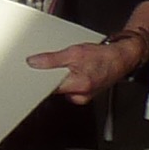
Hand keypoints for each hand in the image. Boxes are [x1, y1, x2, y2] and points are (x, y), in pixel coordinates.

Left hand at [28, 34, 146, 103]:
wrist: (121, 58)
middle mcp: (79, 95)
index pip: (48, 89)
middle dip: (49, 78)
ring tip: (67, 66)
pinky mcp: (83, 95)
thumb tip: (34, 62)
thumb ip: (52, 59)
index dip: (37, 82)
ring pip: (61, 89)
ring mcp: (82, 97)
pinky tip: (72, 71)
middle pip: (54, 89)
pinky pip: (68, 89)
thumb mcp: (74, 52)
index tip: (27, 78)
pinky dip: (66, 80)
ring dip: (59, 78)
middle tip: (50, 66)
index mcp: (77, 85)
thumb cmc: (103, 56)